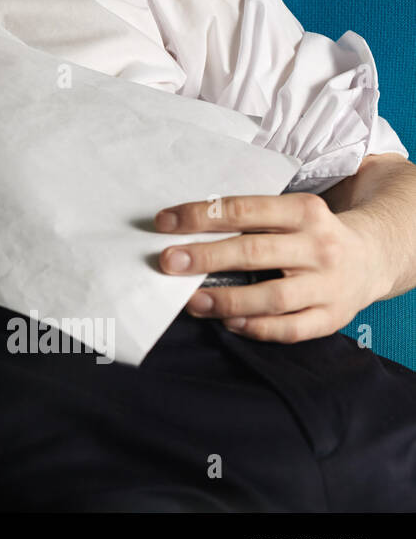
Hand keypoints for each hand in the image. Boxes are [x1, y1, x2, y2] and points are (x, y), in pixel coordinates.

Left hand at [153, 193, 393, 341]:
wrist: (373, 257)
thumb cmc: (311, 234)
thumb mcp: (290, 212)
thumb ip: (248, 219)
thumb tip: (184, 230)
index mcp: (304, 211)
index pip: (244, 210)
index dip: (201, 216)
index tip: (164, 223)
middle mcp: (319, 247)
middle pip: (254, 252)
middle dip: (206, 257)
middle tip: (168, 261)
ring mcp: (328, 285)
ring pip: (273, 296)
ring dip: (227, 300)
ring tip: (193, 301)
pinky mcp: (332, 317)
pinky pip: (291, 329)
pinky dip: (257, 328)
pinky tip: (230, 323)